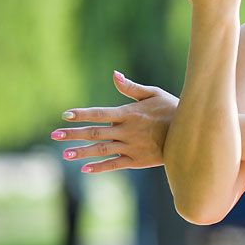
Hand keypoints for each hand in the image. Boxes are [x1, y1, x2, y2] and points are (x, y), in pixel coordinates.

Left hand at [51, 72, 178, 172]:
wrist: (190, 133)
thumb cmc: (172, 109)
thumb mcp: (154, 94)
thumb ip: (131, 88)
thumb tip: (114, 75)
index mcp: (129, 113)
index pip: (100, 113)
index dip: (82, 114)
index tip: (65, 115)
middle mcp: (127, 130)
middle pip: (95, 132)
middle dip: (73, 134)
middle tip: (55, 135)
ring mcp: (131, 146)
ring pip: (102, 149)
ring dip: (82, 152)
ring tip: (65, 154)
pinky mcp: (137, 160)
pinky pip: (115, 164)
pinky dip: (100, 167)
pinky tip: (86, 169)